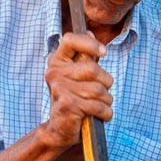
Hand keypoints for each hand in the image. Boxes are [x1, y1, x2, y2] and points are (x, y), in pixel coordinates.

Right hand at [40, 33, 112, 149]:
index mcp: (56, 61)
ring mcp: (60, 89)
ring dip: (106, 101)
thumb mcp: (77, 76)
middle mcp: (54, 73)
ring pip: (99, 90)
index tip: (103, 53)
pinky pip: (98, 106)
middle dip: (106, 83)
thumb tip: (89, 30)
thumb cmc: (73, 100)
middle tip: (103, 92)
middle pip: (93, 69)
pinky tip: (100, 116)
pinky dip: (105, 113)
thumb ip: (84, 56)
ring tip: (100, 106)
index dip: (89, 43)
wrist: (59, 130)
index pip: (70, 40)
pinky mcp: (68, 105)